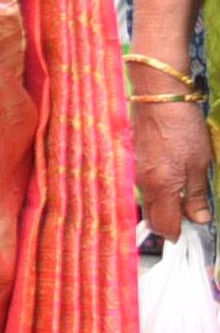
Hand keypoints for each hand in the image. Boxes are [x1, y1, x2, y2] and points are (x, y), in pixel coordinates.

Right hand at [136, 94, 213, 238]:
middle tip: (189, 214)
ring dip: (163, 204)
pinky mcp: (132, 161)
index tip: (190, 232)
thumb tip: (200, 219)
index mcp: (161, 188)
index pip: (165, 225)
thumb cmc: (183, 129)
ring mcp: (134, 172)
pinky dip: (157, 188)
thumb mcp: (200, 164)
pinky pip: (143, 185)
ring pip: (148, 200)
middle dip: (169, 221)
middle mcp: (142, 184)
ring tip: (183, 191)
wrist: (158, 98)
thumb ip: (197, 195)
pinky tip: (170, 175)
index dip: (178, 234)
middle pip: (152, 216)